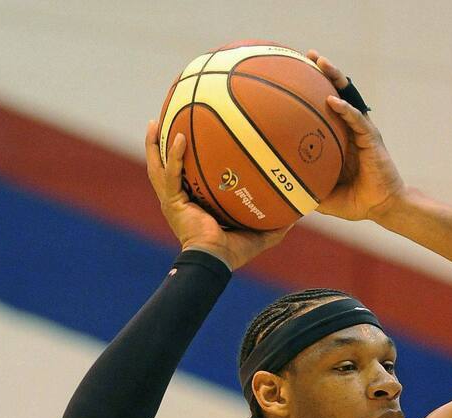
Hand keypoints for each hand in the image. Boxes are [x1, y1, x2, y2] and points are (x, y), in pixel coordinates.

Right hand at [144, 120, 292, 270]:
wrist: (214, 260)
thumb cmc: (231, 253)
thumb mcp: (256, 236)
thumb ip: (275, 226)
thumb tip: (298, 216)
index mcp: (191, 206)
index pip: (184, 179)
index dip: (182, 162)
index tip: (187, 140)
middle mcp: (178, 201)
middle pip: (163, 168)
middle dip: (159, 147)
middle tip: (160, 124)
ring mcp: (171, 201)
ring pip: (156, 167)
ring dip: (154, 145)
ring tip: (154, 122)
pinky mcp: (171, 202)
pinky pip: (170, 173)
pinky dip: (173, 155)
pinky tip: (178, 137)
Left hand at [306, 51, 405, 221]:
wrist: (381, 208)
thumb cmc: (356, 201)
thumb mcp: (325, 196)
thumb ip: (306, 190)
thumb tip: (280, 195)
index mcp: (339, 139)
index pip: (325, 108)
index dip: (313, 89)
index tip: (295, 73)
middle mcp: (350, 129)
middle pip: (336, 93)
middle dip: (323, 73)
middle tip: (308, 55)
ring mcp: (362, 131)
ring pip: (348, 98)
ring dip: (335, 78)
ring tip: (320, 62)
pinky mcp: (372, 139)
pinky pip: (357, 120)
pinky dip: (345, 109)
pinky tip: (333, 100)